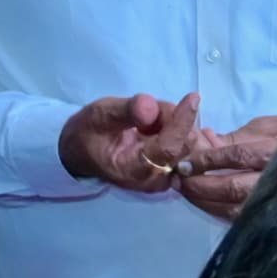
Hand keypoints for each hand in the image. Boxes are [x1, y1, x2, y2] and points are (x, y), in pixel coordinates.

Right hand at [58, 90, 206, 192]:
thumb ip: (125, 112)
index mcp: (133, 170)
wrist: (84, 152)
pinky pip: (188, 144)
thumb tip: (150, 108)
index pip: (168, 149)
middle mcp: (155, 179)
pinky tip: (154, 126)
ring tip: (144, 120)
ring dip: (172, 121)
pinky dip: (176, 127)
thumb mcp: (99, 115)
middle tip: (144, 110)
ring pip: (189, 141)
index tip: (192, 98)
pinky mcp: (174, 170)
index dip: (181, 123)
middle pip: (184, 143)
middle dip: (172, 118)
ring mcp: (167, 177)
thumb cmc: (90, 133)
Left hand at [171, 111, 276, 221]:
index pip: (237, 156)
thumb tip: (208, 142)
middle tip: (179, 180)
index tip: (184, 163)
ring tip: (188, 192)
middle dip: (200, 185)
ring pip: (236, 209)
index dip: (208, 160)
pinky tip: (209, 205)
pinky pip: (246, 220)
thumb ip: (243, 135)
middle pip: (233, 187)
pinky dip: (222, 213)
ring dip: (206, 202)